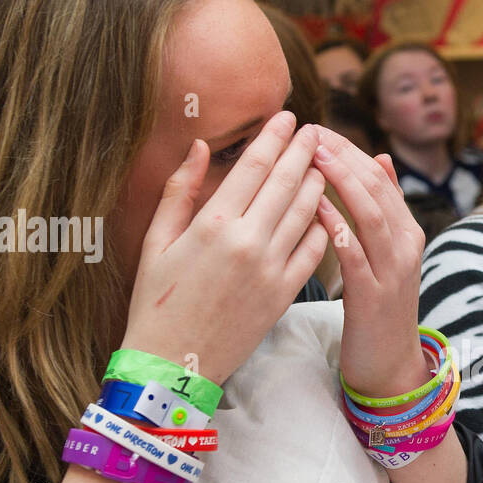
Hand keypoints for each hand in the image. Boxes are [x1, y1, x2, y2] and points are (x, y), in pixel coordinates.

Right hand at [120, 111, 328, 386]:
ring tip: (324, 163)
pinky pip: (313, 250)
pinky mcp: (284, 293)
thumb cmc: (156, 301)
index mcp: (213, 223)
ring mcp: (271, 269)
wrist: (173, 365)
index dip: (274, 137)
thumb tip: (202, 147)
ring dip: (318, 183)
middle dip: (304, 151)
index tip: (287, 118)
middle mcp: (247, 241)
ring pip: (307, 212)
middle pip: (287, 183)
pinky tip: (326, 212)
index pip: (254, 166)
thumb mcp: (156, 241)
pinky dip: (323, 226)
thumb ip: (180, 190)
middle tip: (315, 130)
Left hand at [311, 125, 429, 400]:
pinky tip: (315, 208)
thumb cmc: (378, 307)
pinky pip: (355, 255)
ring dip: (341, 183)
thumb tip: (380, 156)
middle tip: (311, 133)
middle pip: (376, 188)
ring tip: (312, 158)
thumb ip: (384, 208)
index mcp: (407, 232)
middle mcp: (405, 246)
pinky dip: (337, 228)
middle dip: (343, 157)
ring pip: (370, 215)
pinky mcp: (373, 297)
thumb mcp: (387, 253)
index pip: (380, 177)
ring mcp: (392, 271)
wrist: (389, 365)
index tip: (316, 130)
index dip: (349, 150)